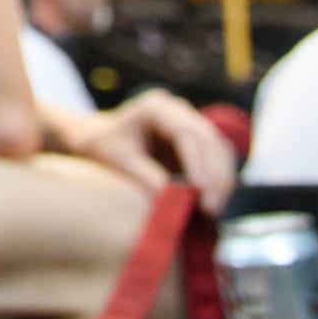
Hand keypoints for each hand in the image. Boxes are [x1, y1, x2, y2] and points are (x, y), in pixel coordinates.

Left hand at [46, 89, 236, 214]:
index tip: (200, 191)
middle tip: (211, 208)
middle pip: (209, 140)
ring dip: (222, 180)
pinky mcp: (196, 142)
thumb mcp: (118, 160)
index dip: (197, 163)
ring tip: (213, 211)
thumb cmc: (102, 146)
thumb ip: (143, 176)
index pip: (186, 134)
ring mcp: (190, 123)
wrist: (96, 139)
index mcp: (156, 108)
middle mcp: (178, 111)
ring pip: (219, 150)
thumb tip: (171, 197)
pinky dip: (219, 181)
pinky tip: (213, 203)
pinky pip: (217, 160)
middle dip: (214, 175)